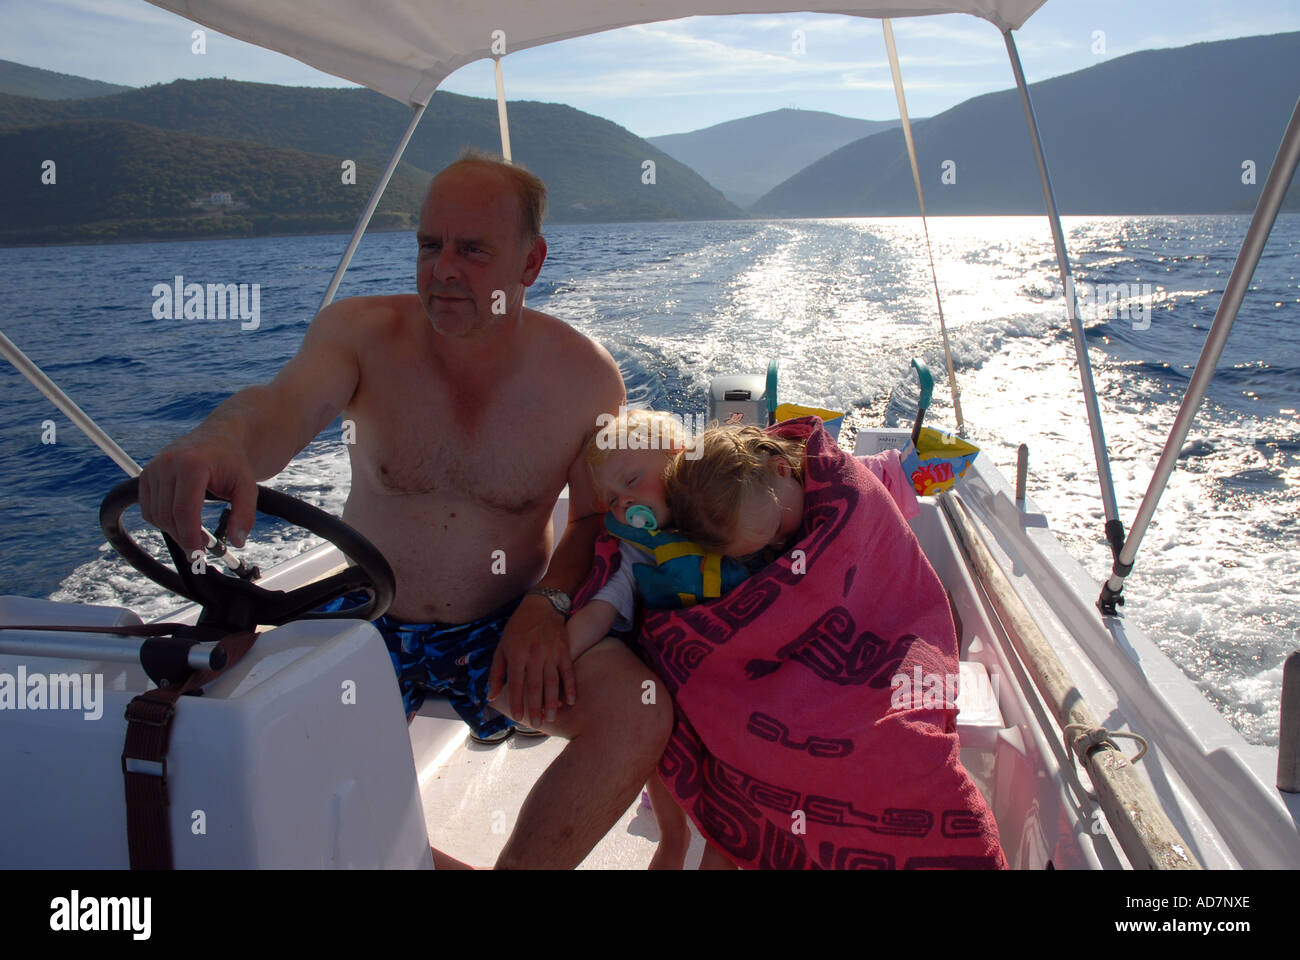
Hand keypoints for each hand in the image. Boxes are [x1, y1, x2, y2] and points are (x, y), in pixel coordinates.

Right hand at [138, 437, 257, 555]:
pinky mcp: (146, 474)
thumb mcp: (247, 487)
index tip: (199, 554)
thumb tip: (238, 542)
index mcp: (192, 465)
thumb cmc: (233, 463)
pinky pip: (147, 509)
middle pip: (168, 516)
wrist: (219, 439)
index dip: (190, 537)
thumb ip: (245, 514)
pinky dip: (162, 521)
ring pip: (155, 515)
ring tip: (195, 532)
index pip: (184, 511)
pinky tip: (181, 520)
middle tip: (201, 547)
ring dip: (173, 530)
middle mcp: (168, 464)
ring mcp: (154, 468)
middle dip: (184, 537)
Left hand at [488, 595, 576, 726]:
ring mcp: (551, 653)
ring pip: (552, 682)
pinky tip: (570, 701)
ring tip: (551, 717)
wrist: (542, 606)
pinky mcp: (564, 651)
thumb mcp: (502, 647)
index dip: (516, 701)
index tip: (518, 717)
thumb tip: (490, 696)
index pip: (516, 683)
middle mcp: (534, 655)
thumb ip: (496, 673)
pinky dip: (570, 687)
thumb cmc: (518, 628)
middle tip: (535, 723)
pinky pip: (568, 672)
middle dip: (535, 706)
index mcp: (516, 654)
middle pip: (535, 685)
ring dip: (552, 701)